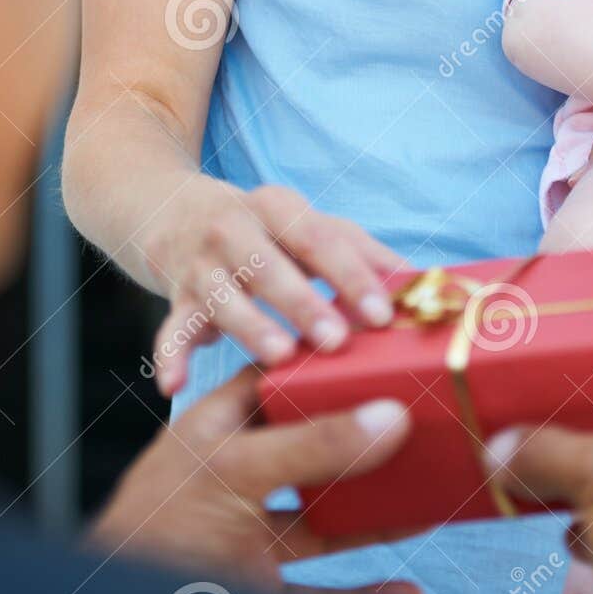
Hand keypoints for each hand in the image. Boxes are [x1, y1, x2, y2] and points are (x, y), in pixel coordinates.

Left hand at [88, 366, 421, 593]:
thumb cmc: (154, 531)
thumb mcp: (234, 471)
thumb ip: (311, 444)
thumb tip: (390, 415)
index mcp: (220, 429)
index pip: (280, 380)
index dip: (327, 364)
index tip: (385, 350)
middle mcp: (239, 478)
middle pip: (314, 450)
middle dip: (366, 441)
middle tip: (423, 420)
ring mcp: (250, 538)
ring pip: (328, 521)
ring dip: (378, 515)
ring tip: (429, 499)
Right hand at [148, 179, 405, 394]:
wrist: (176, 213)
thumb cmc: (267, 231)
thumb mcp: (311, 228)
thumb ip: (363, 254)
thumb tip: (423, 283)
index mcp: (278, 207)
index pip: (319, 238)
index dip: (350, 275)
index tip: (381, 314)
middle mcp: (235, 227)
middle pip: (269, 264)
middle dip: (303, 302)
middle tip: (336, 341)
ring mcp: (200, 262)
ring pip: (222, 294)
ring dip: (250, 325)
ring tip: (278, 357)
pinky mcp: (175, 296)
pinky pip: (170, 327)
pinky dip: (170, 354)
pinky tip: (175, 385)